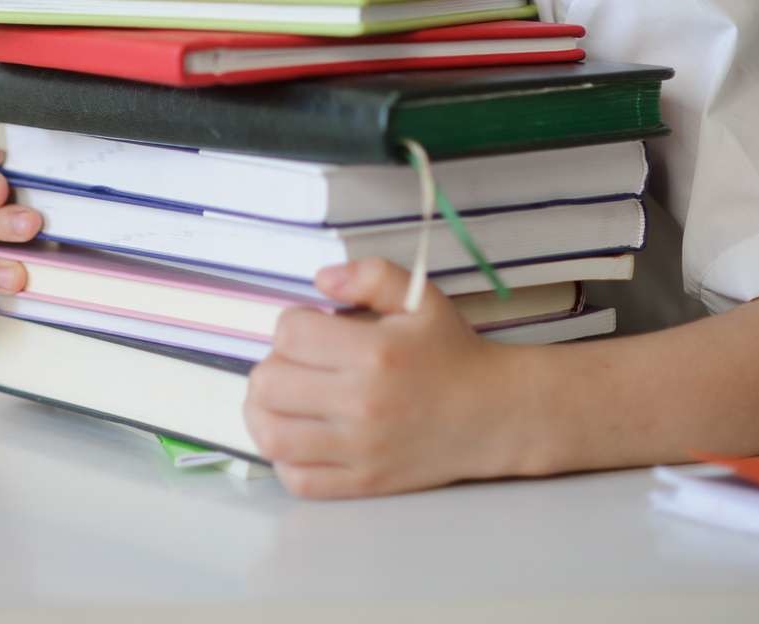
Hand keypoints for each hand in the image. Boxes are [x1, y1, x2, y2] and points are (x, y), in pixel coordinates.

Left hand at [243, 256, 521, 498]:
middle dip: (272, 364)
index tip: (313, 327)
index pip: (289, 333)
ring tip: (282, 398)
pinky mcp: (364, 483)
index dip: (293, 322)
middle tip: (295, 362)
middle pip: (269, 383)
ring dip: (263, 411)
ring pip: (272, 434)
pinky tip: (298, 435)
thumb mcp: (420, 296)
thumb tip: (320, 279)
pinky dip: (283, 458)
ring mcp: (361, 450)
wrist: (495, 414)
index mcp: (374, 352)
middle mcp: (363, 403)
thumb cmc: (452, 351)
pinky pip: (298, 479)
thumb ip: (370, 275)